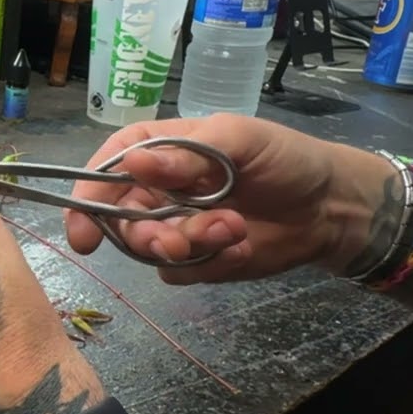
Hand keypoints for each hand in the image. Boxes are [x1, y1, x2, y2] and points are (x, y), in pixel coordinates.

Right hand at [65, 113, 396, 284]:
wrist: (329, 206)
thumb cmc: (284, 158)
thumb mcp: (237, 140)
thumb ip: (185, 155)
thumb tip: (133, 165)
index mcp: (160, 150)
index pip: (108, 168)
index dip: (88, 194)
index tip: (83, 228)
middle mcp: (158, 189)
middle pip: (119, 218)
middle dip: (144, 234)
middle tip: (177, 241)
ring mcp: (175, 226)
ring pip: (148, 250)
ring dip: (187, 246)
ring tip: (231, 231)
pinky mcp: (196, 260)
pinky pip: (178, 273)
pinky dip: (208, 263)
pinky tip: (241, 246)